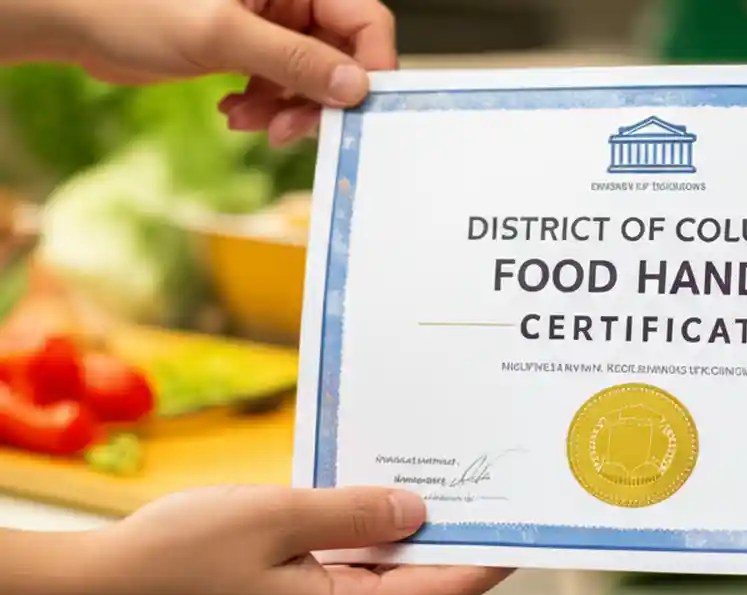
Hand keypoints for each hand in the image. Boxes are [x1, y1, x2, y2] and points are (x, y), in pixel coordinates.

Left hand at [49, 0, 396, 144]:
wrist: (76, 19)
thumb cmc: (131, 5)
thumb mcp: (222, 35)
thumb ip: (295, 60)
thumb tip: (354, 86)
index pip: (365, 20)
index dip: (368, 67)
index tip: (354, 108)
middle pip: (341, 55)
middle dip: (318, 98)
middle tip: (290, 128)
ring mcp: (271, 22)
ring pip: (312, 77)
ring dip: (287, 109)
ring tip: (250, 122)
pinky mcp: (250, 47)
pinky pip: (282, 84)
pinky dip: (266, 106)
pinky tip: (235, 112)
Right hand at [78, 485, 509, 594]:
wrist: (102, 590)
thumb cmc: (177, 557)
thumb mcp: (278, 516)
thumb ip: (355, 512)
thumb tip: (417, 510)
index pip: (438, 593)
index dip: (486, 563)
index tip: (523, 533)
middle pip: (415, 587)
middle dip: (454, 543)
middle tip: (487, 496)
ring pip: (379, 578)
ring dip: (407, 537)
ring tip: (440, 488)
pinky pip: (343, 573)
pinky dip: (365, 540)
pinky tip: (371, 502)